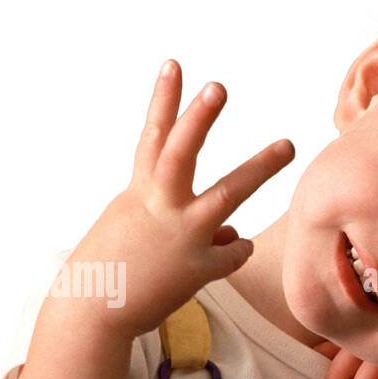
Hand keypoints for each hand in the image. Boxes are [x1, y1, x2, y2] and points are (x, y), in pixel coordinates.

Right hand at [65, 59, 294, 340]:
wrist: (91, 315)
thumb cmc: (111, 270)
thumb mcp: (139, 234)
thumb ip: (185, 222)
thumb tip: (230, 228)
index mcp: (139, 194)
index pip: (153, 138)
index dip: (164, 100)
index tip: (174, 64)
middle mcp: (160, 209)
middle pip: (180, 154)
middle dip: (198, 119)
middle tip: (218, 87)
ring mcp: (179, 238)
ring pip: (226, 196)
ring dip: (258, 167)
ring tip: (287, 144)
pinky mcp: (196, 270)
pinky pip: (233, 252)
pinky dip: (235, 249)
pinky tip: (230, 250)